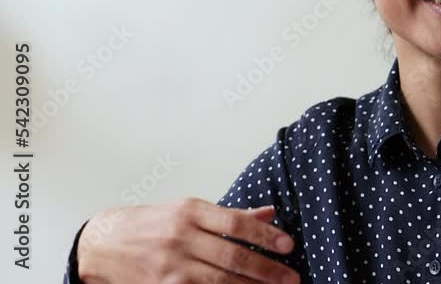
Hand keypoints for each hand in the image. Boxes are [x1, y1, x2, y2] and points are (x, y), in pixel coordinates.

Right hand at [77, 198, 299, 283]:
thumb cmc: (150, 224)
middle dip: (267, 269)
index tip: (288, 245)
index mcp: (190, 212)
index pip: (236, 223)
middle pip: (233, 256)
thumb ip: (229, 215)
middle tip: (292, 277)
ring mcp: (171, 266)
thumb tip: (270, 213)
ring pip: (220, 280)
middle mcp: (181, 238)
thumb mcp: (188, 210)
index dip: (266, 235)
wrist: (101, 244)